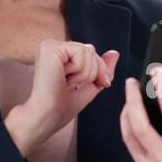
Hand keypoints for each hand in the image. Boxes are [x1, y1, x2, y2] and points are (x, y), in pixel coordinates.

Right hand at [5, 40, 118, 156]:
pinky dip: (79, 70)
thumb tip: (114, 53)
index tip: (86, 87)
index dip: (98, 72)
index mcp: (59, 56)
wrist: (47, 116)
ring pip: (89, 51)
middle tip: (71, 86)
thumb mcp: (90, 86)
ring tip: (65, 83)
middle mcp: (53, 48)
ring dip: (84, 74)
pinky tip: (63, 78)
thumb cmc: (61, 107)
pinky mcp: (50, 47)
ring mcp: (50, 46)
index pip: (91, 53)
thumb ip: (102, 68)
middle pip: (91, 50)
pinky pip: (82, 51)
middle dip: (92, 73)